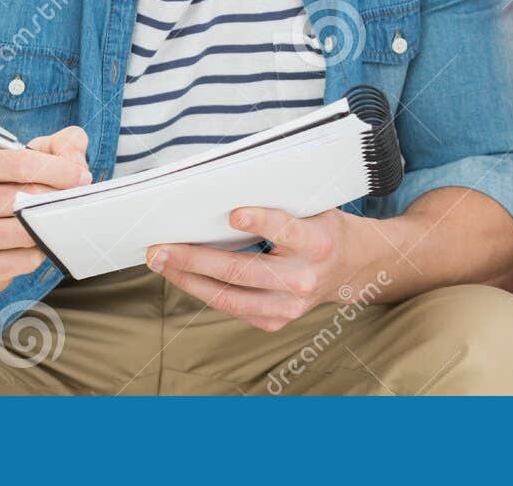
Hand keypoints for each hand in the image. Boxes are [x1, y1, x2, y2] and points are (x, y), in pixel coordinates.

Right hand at [0, 126, 90, 295]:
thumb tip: (76, 161)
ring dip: (49, 226)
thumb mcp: (34, 156)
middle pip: (22, 198)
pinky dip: (39, 253)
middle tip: (76, 200)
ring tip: (58, 220)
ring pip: (22, 232)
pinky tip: (38, 244)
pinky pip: (21, 261)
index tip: (82, 177)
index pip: (21, 163)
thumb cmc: (10, 188)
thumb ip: (62, 145)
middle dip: (57, 198)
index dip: (60, 170)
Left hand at [147, 207, 381, 331]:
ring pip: (228, 296)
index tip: (234, 213)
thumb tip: (224, 192)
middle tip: (162, 248)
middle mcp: (304, 279)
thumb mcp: (312, 207)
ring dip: (188, 278)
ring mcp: (288, 306)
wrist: (350, 267)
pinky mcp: (275, 321)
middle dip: (195, 258)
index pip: (287, 231)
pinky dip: (202, 289)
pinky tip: (182, 275)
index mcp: (318, 243)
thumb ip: (278, 203)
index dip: (261, 222)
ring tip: (161, 262)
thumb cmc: (321, 228)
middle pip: (241, 270)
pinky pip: (230, 306)